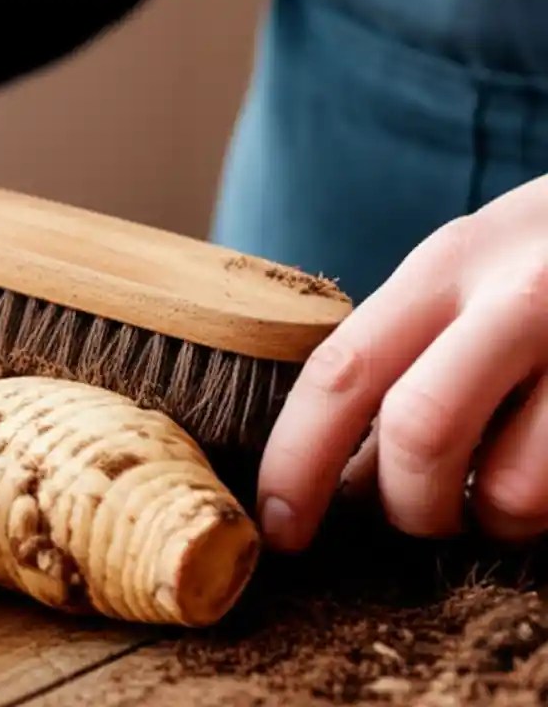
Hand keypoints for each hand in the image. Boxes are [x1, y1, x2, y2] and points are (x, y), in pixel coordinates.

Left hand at [258, 173, 547, 549]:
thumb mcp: (473, 275)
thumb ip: (406, 356)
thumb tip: (339, 481)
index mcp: (449, 265)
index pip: (340, 373)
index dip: (294, 464)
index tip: (277, 530)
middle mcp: (519, 295)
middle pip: (420, 433)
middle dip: (406, 505)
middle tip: (420, 516)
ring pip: (514, 491)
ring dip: (497, 522)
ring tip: (509, 491)